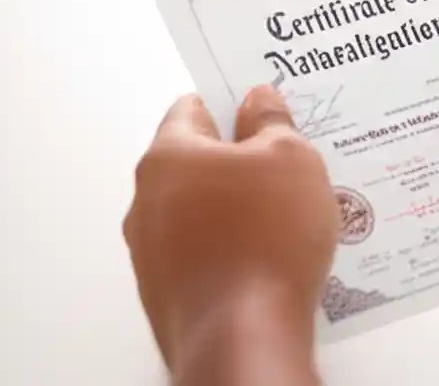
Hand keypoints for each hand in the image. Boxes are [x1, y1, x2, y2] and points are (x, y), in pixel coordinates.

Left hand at [123, 86, 337, 385]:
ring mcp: (151, 251)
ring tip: (291, 216)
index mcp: (168, 157)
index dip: (233, 102)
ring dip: (240, 207)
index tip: (265, 108)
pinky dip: (235, 248)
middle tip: (291, 163)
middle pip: (198, 162)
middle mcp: (147, 201)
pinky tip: (273, 257)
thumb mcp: (291, 159)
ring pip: (202, 210)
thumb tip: (258, 102)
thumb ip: (272, 122)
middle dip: (243, 160)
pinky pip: (205, 253)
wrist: (244, 336)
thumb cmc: (266, 239)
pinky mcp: (167, 292)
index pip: (192, 107)